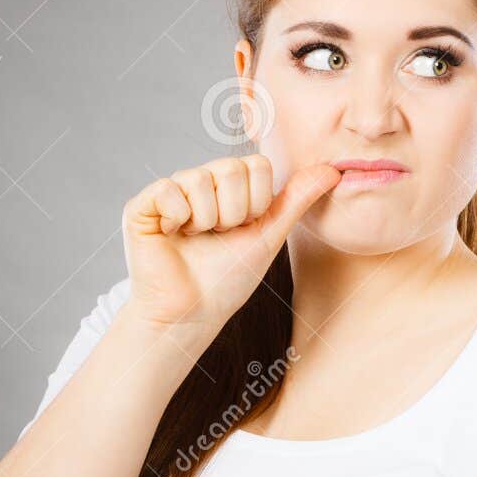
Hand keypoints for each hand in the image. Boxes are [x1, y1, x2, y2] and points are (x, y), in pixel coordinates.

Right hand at [121, 155, 339, 335]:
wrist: (193, 311)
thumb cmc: (230, 277)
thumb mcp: (270, 235)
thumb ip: (297, 200)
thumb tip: (334, 170)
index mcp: (231, 187)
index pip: (256, 165)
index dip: (257, 202)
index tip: (245, 227)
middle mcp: (201, 182)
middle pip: (230, 168)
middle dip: (233, 213)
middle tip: (219, 235)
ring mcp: (171, 191)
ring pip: (199, 179)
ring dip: (207, 220)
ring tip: (197, 238)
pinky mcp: (142, 204)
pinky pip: (168, 189)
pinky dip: (178, 218)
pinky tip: (174, 235)